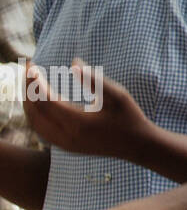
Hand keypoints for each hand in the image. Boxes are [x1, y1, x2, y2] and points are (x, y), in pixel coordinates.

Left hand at [23, 59, 150, 157]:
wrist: (136, 144)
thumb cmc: (129, 116)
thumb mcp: (118, 95)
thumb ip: (94, 80)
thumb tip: (74, 63)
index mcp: (78, 122)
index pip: (46, 100)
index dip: (36, 81)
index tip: (32, 65)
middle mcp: (67, 136)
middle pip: (35, 110)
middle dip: (28, 88)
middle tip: (27, 69)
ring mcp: (64, 143)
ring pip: (35, 121)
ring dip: (29, 101)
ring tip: (30, 82)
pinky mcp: (65, 146)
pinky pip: (41, 129)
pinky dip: (35, 113)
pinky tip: (38, 101)